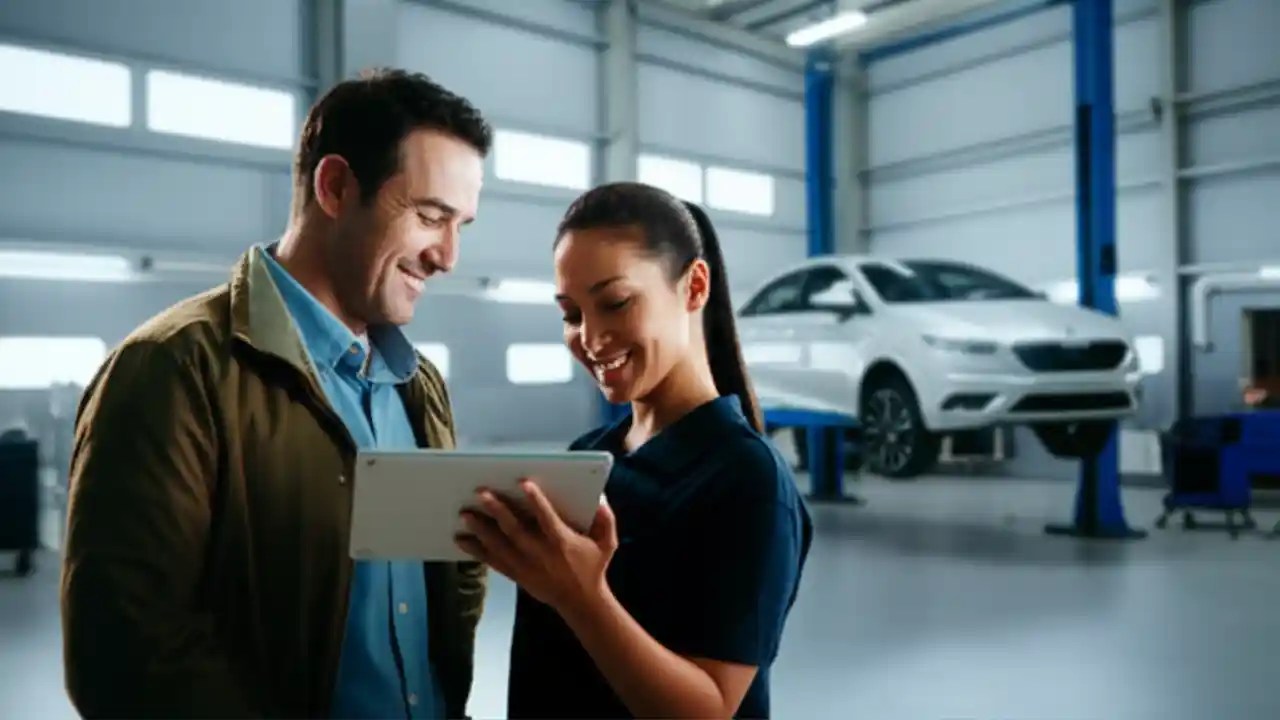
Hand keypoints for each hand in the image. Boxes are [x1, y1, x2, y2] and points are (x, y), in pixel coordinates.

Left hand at [456, 479, 617, 616]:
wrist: (581, 602)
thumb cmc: (593, 567)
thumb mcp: (607, 543)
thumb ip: (605, 519)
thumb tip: (600, 497)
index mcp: (562, 542)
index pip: (546, 518)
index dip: (536, 500)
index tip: (523, 483)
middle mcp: (541, 554)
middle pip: (515, 530)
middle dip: (497, 511)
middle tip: (481, 493)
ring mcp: (526, 566)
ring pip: (499, 545)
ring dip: (481, 529)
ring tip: (465, 514)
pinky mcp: (517, 575)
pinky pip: (493, 561)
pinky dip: (476, 550)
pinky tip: (460, 539)